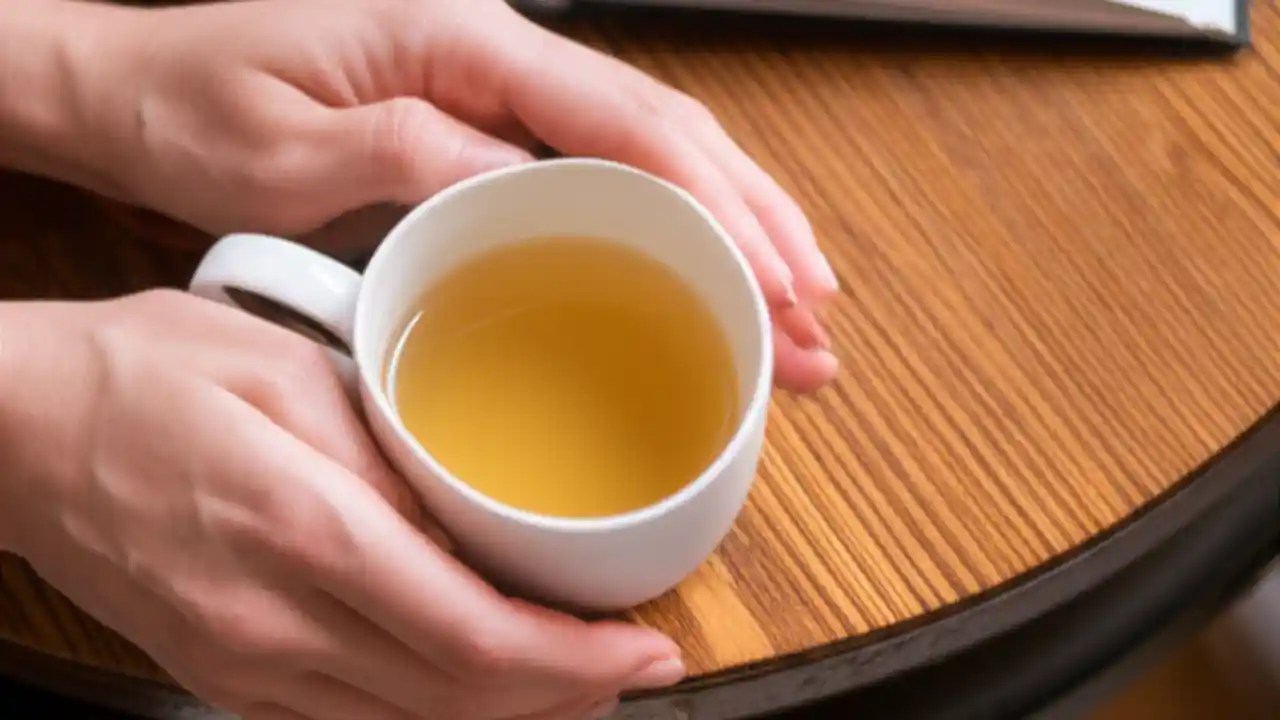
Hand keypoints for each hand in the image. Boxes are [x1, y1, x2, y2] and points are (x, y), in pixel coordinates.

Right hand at [0, 290, 683, 719]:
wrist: (18, 428)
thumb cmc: (146, 374)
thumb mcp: (290, 371)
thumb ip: (395, 455)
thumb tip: (484, 515)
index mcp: (305, 531)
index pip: (474, 637)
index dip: (577, 662)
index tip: (644, 650)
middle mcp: (277, 624)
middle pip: (459, 701)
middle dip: (569, 696)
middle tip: (638, 667)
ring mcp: (247, 665)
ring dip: (514, 712)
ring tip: (581, 677)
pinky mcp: (227, 674)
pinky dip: (439, 713)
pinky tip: (479, 683)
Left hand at [67, 0, 837, 390]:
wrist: (130, 84)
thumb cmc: (190, 103)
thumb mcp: (285, 150)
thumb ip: (414, 159)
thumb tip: (527, 190)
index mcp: (462, 42)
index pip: (627, 120)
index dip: (717, 206)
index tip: (775, 283)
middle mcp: (500, 52)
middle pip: (669, 133)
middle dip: (757, 228)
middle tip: (816, 322)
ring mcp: (500, 88)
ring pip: (655, 152)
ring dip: (734, 231)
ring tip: (797, 311)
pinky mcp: (487, 126)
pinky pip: (607, 172)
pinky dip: (673, 227)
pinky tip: (709, 276)